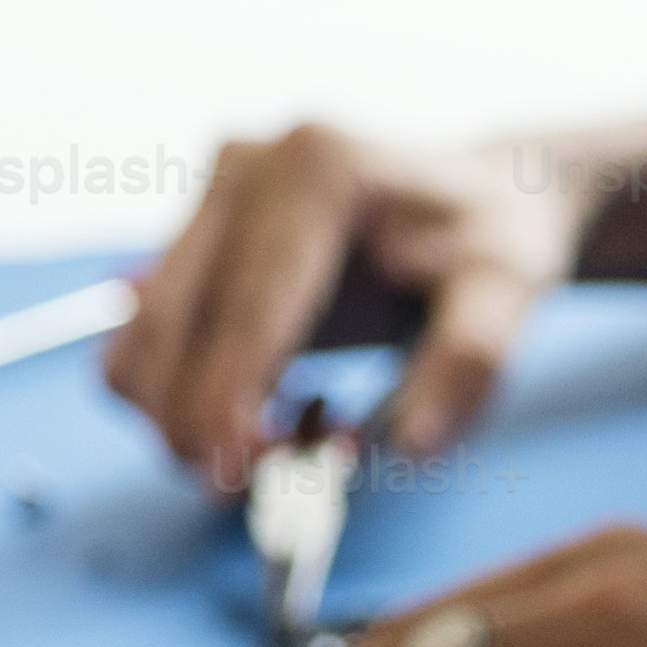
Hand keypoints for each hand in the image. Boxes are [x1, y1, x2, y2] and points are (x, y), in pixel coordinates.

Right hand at [105, 120, 585, 487]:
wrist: (476, 196)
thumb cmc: (487, 242)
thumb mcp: (508, 293)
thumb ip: (467, 364)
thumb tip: (407, 443)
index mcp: (318, 171)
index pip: (245, 308)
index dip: (223, 402)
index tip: (225, 475)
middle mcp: (245, 169)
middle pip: (167, 326)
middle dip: (196, 426)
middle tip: (275, 477)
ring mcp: (207, 197)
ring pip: (139, 341)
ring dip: (184, 418)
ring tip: (287, 435)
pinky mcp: (189, 236)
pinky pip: (146, 340)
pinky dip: (182, 396)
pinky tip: (261, 404)